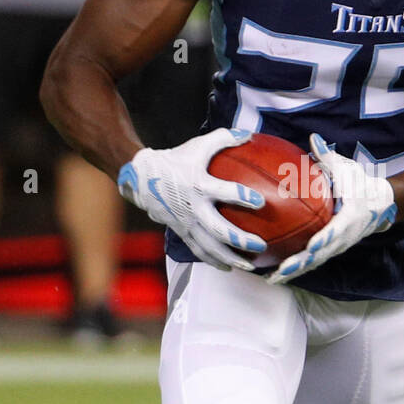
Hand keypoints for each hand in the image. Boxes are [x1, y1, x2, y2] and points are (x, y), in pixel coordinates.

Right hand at [117, 128, 267, 271]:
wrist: (142, 178)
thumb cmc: (176, 160)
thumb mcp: (198, 146)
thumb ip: (223, 139)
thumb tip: (248, 135)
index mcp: (199, 185)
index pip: (224, 192)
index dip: (242, 196)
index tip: (261, 201)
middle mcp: (193, 208)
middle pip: (218, 229)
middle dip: (240, 240)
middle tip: (261, 245)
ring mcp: (187, 223)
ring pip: (210, 247)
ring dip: (231, 258)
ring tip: (251, 266)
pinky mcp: (182, 232)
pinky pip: (199, 251)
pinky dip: (214, 261)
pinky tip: (229, 268)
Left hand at [267, 134, 395, 284]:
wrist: (380, 204)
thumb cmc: (361, 184)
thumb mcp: (347, 168)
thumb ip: (328, 156)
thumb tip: (313, 138)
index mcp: (350, 218)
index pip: (337, 230)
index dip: (324, 239)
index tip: (312, 246)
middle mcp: (343, 237)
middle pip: (321, 254)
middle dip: (302, 263)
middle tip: (282, 270)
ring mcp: (337, 246)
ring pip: (314, 262)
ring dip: (294, 272)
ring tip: (272, 279)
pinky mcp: (330, 250)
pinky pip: (312, 262)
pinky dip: (296, 270)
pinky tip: (275, 275)